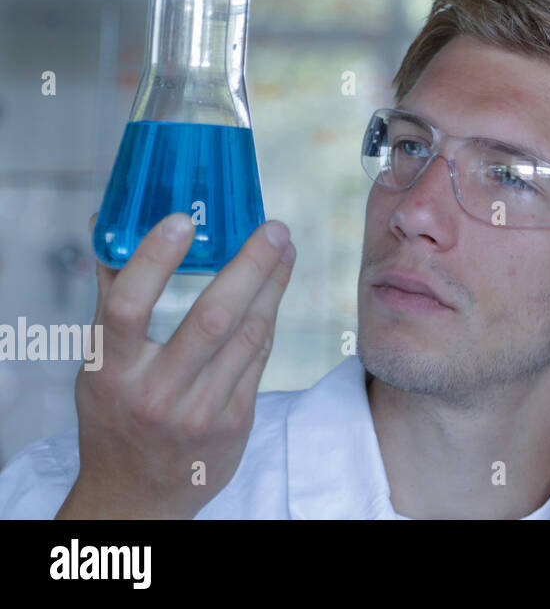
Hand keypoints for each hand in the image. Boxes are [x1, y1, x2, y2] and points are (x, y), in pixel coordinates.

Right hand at [56, 211, 294, 518]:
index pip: (127, 307)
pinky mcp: (234, 422)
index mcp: (112, 371)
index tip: (182, 219)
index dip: (153, 260)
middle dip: (250, 266)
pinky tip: (274, 292)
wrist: (137, 494)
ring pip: (248, 334)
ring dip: (272, 287)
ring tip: (283, 251)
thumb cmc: (117, 412)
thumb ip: (112, 295)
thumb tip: (108, 225)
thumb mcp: (101, 363)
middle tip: (274, 229)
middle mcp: (155, 392)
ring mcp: (199, 410)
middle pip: (211, 318)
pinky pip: (259, 357)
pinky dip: (268, 319)